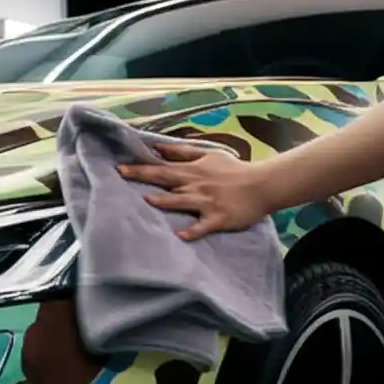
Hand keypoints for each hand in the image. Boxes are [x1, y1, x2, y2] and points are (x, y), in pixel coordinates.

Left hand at [118, 142, 274, 240]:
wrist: (262, 185)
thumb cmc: (235, 170)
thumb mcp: (209, 155)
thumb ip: (183, 153)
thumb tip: (159, 148)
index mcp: (193, 171)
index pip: (162, 168)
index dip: (141, 167)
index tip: (120, 167)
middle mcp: (196, 185)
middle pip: (166, 180)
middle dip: (144, 177)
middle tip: (122, 175)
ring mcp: (207, 202)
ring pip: (182, 200)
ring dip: (165, 200)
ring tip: (148, 200)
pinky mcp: (218, 218)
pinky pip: (203, 226)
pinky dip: (193, 230)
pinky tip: (180, 235)